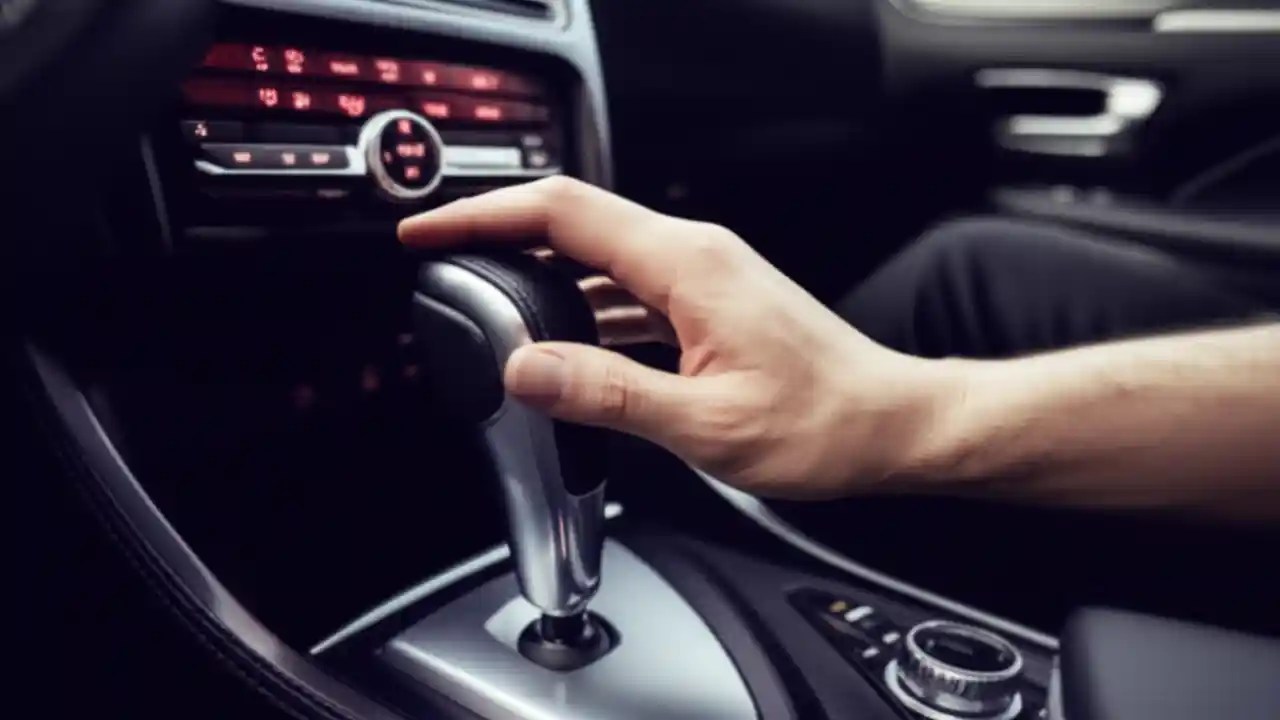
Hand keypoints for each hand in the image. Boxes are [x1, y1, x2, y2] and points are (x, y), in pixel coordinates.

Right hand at [399, 177, 959, 497]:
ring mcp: (703, 274)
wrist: (890, 425)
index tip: (431, 231)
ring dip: (538, 270)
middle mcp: (693, 254)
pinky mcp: (709, 301)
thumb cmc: (822, 424)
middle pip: (573, 220)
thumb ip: (607, 393)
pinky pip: (626, 287)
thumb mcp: (704, 423)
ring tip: (486, 298)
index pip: (562, 212)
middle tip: (441, 259)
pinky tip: (560, 340)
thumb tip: (526, 371)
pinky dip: (581, 302)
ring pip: (598, 254)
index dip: (486, 215)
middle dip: (499, 233)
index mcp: (686, 265)